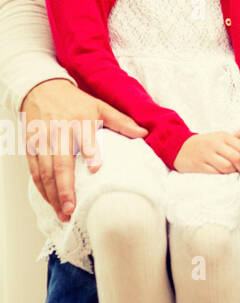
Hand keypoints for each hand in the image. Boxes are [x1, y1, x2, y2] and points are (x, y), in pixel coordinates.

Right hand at [21, 78, 145, 221]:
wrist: (43, 90)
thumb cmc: (75, 102)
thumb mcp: (100, 107)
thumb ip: (121, 121)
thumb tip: (144, 133)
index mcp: (80, 121)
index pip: (85, 138)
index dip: (90, 152)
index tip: (96, 169)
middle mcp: (59, 132)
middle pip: (61, 162)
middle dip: (65, 187)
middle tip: (72, 207)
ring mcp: (43, 141)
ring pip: (45, 172)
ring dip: (53, 194)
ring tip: (63, 212)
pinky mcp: (31, 147)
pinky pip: (34, 171)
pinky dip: (41, 188)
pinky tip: (50, 201)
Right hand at [174, 131, 239, 174]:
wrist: (179, 147)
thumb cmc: (207, 144)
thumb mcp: (224, 139)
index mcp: (224, 137)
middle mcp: (215, 144)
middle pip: (238, 158)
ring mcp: (206, 155)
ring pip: (227, 166)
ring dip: (235, 174)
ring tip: (238, 177)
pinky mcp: (198, 166)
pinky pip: (214, 173)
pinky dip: (223, 177)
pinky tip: (226, 179)